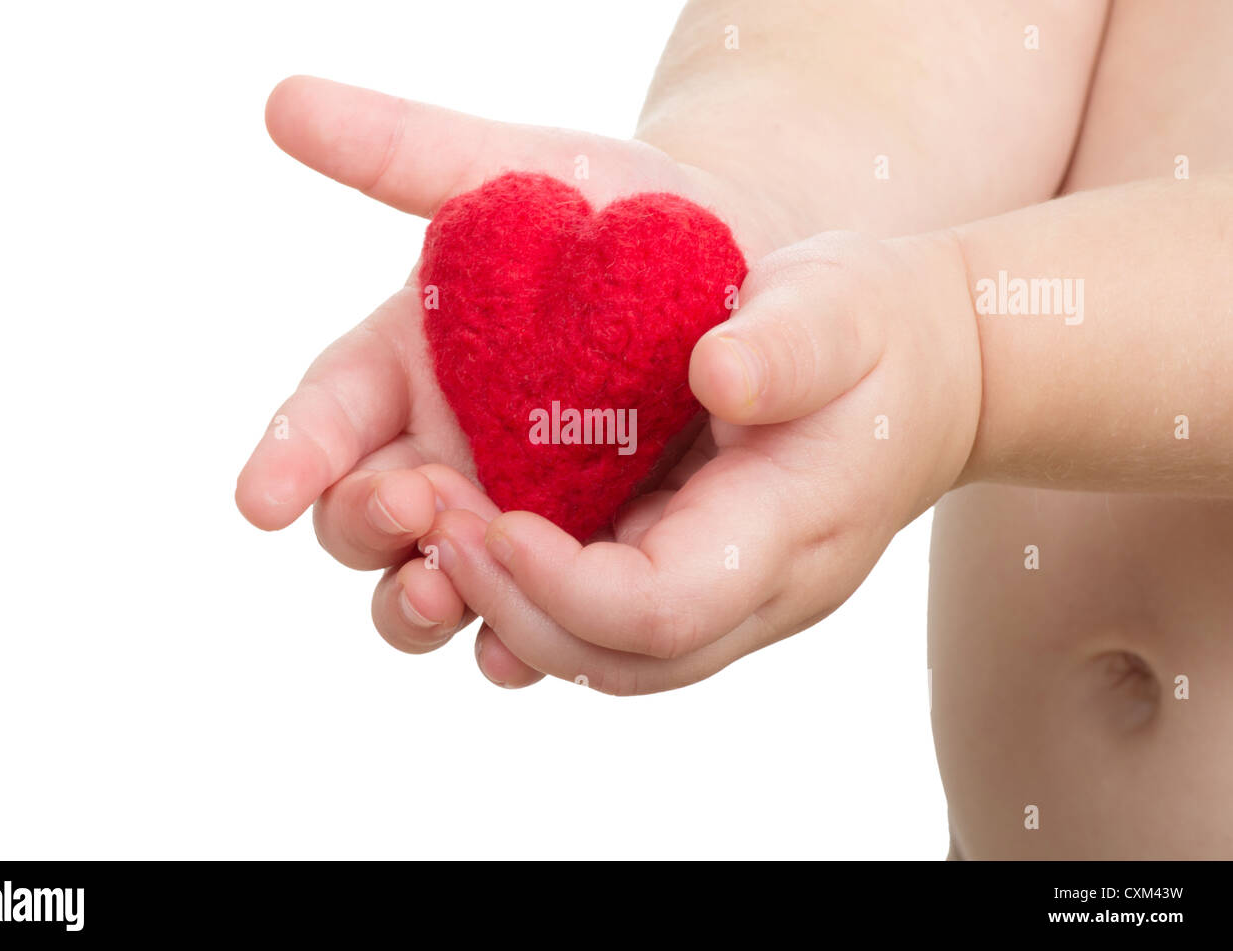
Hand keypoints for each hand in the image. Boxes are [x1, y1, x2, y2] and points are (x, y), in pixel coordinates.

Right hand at [235, 76, 794, 673]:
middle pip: (364, 515)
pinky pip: (531, 624)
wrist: (750, 271)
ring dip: (423, 599)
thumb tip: (284, 102)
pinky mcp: (577, 561)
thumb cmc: (632, 211)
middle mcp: (443, 447)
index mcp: (411, 363)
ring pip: (435, 586)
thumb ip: (414, 150)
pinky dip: (514, 640)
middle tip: (409, 510)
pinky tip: (525, 646)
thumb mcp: (533, 169)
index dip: (291, 452)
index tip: (260, 496)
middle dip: (365, 526)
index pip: (328, 414)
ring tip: (443, 588)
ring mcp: (508, 510)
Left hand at [420, 230, 982, 692]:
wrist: (928, 376)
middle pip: (617, 661)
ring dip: (509, 610)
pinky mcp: (696, 577)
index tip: (486, 519)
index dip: (559, 585)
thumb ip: (788, 344)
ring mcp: (727, 600)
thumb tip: (717, 373)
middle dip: (510, 607)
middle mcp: (755, 594)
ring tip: (437, 530)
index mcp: (787, 534)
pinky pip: (606, 623)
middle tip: (430, 526)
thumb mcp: (840, 308)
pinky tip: (482, 535)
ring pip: (604, 658)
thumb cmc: (877, 334)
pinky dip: (535, 596)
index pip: (659, 610)